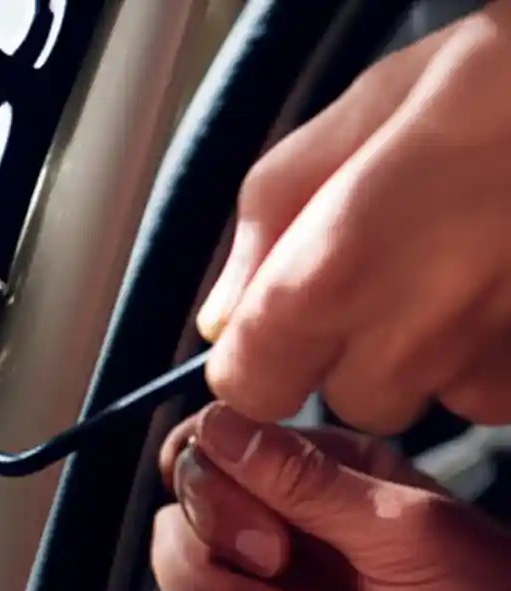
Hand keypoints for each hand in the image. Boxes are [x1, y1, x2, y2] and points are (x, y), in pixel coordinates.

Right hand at [148, 402, 510, 590]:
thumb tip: (218, 421)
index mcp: (320, 478)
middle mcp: (280, 529)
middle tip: (277, 570)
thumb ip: (306, 478)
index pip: (215, 446)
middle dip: (215, 547)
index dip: (212, 478)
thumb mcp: (410, 533)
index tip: (259, 519)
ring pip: (170, 574)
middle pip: (180, 509)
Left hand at [198, 2, 510, 432]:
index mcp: (332, 274)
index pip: (250, 388)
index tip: (269, 327)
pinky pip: (494, 391)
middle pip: (345, 399)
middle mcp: (410, 339)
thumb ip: (269, 222)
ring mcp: (490, 363)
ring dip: (429, 352)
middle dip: (351, 350)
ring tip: (462, 259)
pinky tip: (502, 278)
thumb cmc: (503, 77)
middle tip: (389, 264)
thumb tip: (223, 317)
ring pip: (427, 398)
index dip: (255, 358)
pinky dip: (490, 352)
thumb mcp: (358, 116)